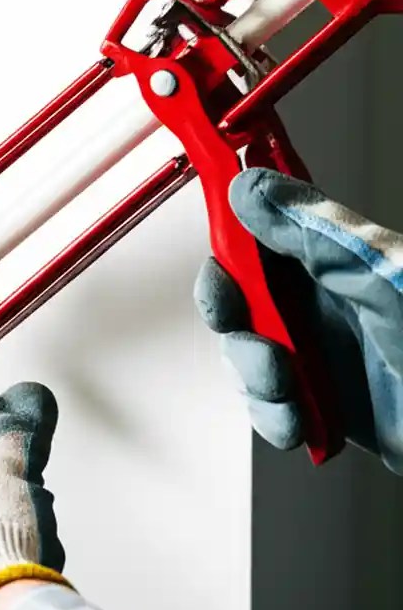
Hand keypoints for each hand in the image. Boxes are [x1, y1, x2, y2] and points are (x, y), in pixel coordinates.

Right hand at [194, 167, 402, 472]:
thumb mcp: (384, 276)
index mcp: (332, 258)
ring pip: (244, 356)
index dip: (229, 250)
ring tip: (288, 392)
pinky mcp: (318, 401)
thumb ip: (316, 234)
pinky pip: (266, 406)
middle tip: (261, 343)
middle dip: (235, 326)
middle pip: (237, 300)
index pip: (257, 237)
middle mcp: (318, 302)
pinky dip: (273, 417)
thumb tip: (254, 188)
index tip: (225, 271)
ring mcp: (316, 352)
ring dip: (254, 379)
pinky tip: (299, 421)